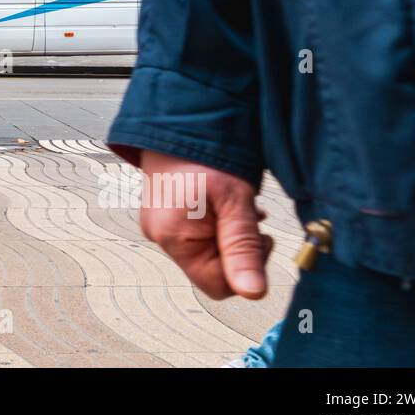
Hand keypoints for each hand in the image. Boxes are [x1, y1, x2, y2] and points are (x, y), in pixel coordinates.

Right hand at [136, 149, 271, 299]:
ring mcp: (159, 227)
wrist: (178, 121)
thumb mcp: (235, 201)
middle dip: (236, 250)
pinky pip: (195, 238)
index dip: (244, 268)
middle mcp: (160, 236)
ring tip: (234, 208)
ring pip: (206, 253)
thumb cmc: (204, 154)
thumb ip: (243, 248)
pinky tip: (222, 207)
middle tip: (247, 219)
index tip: (255, 238)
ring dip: (227, 236)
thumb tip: (253, 292)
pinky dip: (215, 227)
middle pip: (211, 270)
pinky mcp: (163, 218)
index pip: (219, 286)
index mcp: (174, 237)